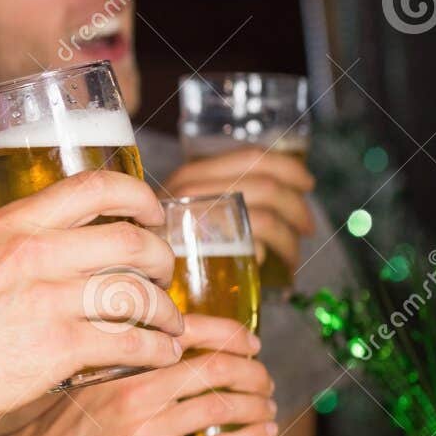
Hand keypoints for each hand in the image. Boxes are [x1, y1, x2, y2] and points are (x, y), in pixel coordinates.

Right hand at [0, 170, 184, 435]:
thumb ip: (13, 247)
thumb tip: (56, 244)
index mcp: (9, 224)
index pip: (95, 186)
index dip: (140, 196)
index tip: (153, 214)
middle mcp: (32, 253)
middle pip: (132, 241)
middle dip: (161, 259)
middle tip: (163, 276)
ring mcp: (47, 301)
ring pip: (138, 294)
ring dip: (166, 311)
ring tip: (169, 325)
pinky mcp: (57, 350)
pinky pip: (130, 342)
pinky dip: (155, 349)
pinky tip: (158, 355)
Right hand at [6, 320, 276, 435]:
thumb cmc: (62, 429)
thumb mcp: (88, 383)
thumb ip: (128, 369)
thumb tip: (178, 361)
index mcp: (121, 364)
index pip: (186, 333)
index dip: (229, 334)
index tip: (251, 341)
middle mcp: (136, 391)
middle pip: (214, 369)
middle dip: (252, 371)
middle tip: (264, 378)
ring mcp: (147, 430)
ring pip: (222, 407)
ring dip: (257, 405)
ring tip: (268, 407)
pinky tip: (263, 435)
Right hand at [165, 149, 314, 274]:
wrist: (129, 278)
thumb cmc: (158, 247)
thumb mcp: (181, 211)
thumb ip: (213, 197)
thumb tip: (272, 192)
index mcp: (192, 175)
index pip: (251, 156)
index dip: (288, 167)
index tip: (307, 182)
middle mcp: (192, 191)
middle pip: (267, 187)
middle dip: (298, 208)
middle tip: (307, 226)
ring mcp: (197, 219)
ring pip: (267, 218)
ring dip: (291, 239)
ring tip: (292, 255)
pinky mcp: (203, 249)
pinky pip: (254, 245)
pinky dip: (271, 254)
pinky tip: (268, 265)